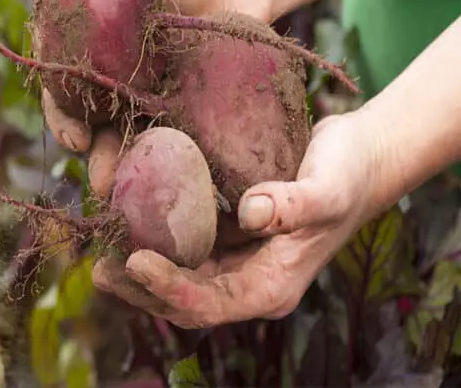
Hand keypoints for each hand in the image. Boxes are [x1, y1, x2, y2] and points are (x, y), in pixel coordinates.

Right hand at [14, 0, 272, 178]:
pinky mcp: (187, 103)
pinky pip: (174, 135)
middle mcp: (112, 73)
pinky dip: (169, 162)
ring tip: (123, 192)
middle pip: (92, 119)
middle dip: (90, 149)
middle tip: (97, 174)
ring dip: (122, 165)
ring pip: (129, 134)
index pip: (63, 83)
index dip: (62, 110)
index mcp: (86, 41)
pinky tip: (172, 185)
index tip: (72, 133)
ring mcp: (150, 91)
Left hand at [91, 110, 397, 327]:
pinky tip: (126, 218)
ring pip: (177, 277)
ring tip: (99, 251)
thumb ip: (294, 204)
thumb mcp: (327, 188)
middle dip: (140, 289)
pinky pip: (183, 247)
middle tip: (100, 265)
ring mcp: (235, 262)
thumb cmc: (348, 175)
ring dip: (138, 270)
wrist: (361, 156)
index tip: (136, 260)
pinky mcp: (225, 236)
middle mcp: (247, 282)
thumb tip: (250, 213)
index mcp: (270, 288)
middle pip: (183, 301)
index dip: (169, 287)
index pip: (209, 303)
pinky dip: (154, 239)